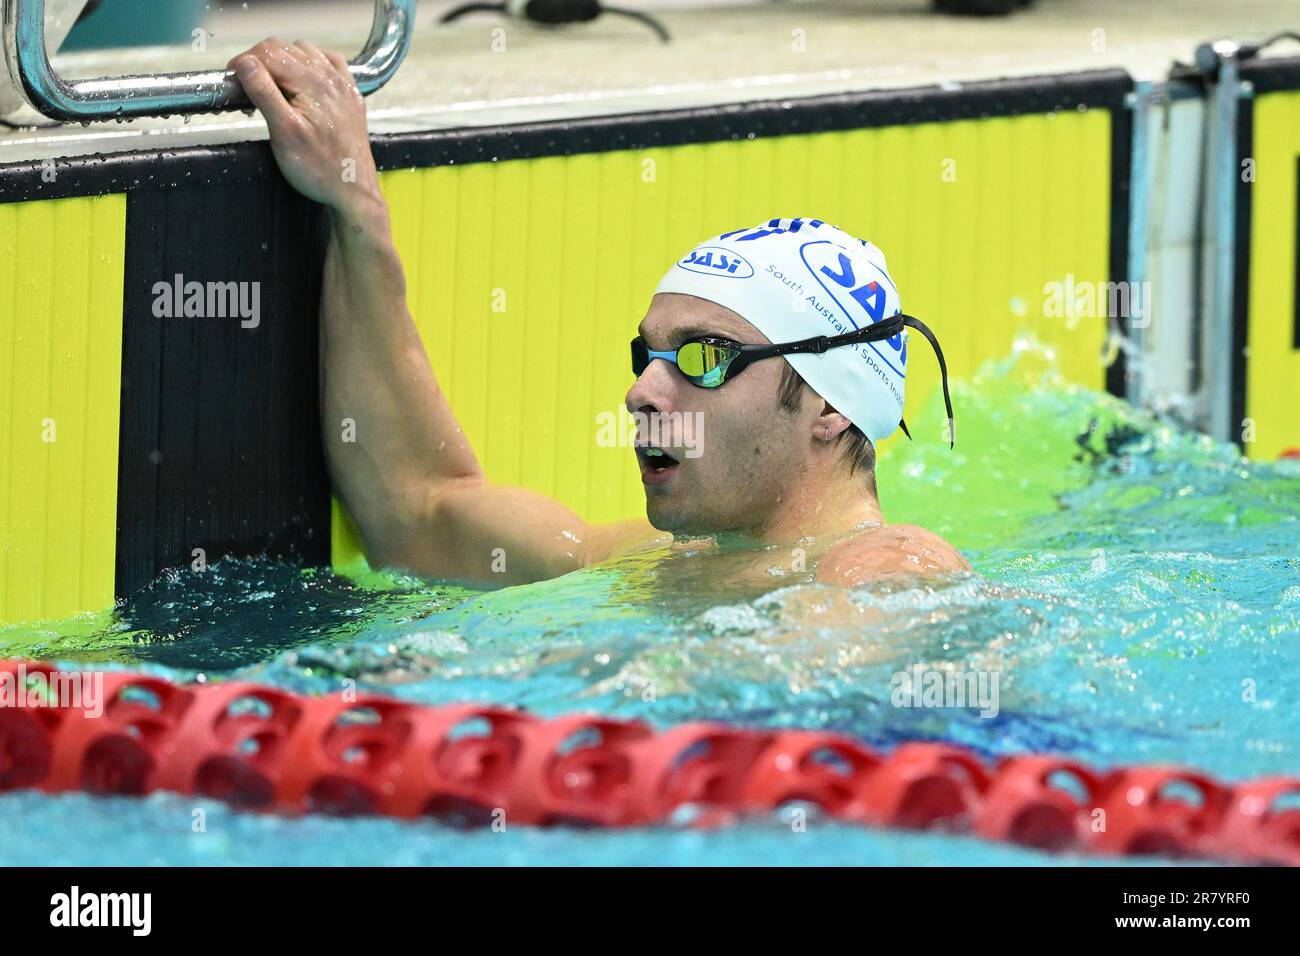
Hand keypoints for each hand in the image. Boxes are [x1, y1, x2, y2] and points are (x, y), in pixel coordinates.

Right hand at [228, 38, 380, 214]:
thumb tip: (244, 62)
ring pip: (305, 52)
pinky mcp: (351, 96)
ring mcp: (343, 85)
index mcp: (312, 82)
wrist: (354, 191)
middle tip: (249, 89)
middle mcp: (331, 76)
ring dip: (284, 61)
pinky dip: (311, 64)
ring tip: (273, 87)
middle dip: (260, 62)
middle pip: (284, 48)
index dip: (244, 63)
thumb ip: (263, 92)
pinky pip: (330, 63)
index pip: (267, 52)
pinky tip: (304, 81)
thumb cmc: (318, 168)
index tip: (233, 81)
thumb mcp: (283, 131)